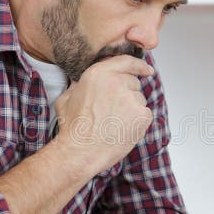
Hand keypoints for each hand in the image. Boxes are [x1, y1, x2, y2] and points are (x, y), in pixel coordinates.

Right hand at [53, 55, 153, 174]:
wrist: (81, 152)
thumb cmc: (73, 129)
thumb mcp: (67, 98)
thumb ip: (79, 85)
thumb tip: (83, 82)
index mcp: (99, 74)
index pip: (126, 61)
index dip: (139, 65)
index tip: (146, 69)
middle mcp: (117, 82)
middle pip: (133, 83)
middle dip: (127, 94)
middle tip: (113, 110)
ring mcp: (131, 98)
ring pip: (139, 99)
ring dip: (131, 108)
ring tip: (113, 123)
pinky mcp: (141, 115)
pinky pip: (145, 114)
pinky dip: (138, 121)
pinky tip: (122, 129)